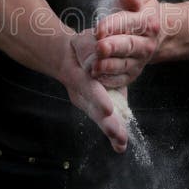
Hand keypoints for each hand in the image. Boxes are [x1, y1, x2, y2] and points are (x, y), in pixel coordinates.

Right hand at [59, 33, 127, 152]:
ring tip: (121, 143)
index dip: (98, 98)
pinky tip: (120, 146)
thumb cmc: (78, 48)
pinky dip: (112, 134)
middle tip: (118, 134)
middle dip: (106, 122)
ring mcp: (85, 102)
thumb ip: (88, 48)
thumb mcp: (81, 42)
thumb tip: (99, 50)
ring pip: (98, 118)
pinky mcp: (93, 108)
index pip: (87, 87)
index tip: (109, 109)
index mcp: (76, 75)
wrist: (66, 58)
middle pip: (92, 109)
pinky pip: (102, 121)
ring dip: (111, 131)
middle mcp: (80, 93)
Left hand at [93, 0, 162, 86]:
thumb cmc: (137, 12)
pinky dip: (109, 80)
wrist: (149, 34)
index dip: (114, 26)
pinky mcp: (132, 74)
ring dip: (108, 66)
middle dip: (113, 47)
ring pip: (124, 65)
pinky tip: (97, 77)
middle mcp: (146, 44)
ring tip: (94, 66)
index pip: (131, 23)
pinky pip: (121, 79)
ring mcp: (140, 61)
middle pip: (129, 46)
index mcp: (149, 23)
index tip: (99, 28)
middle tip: (99, 47)